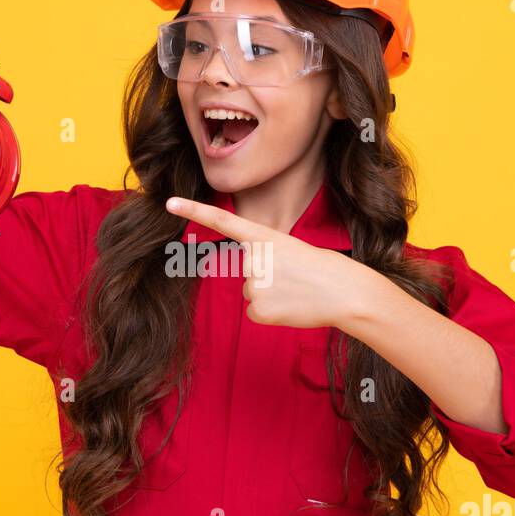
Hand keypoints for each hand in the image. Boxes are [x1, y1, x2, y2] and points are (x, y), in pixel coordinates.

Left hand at [165, 195, 369, 328]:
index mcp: (263, 237)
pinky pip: (255, 312)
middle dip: (266, 278)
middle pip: (246, 272)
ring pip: (252, 293)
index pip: (222, 220)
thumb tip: (253, 286)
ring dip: (272, 296)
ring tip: (297, 292)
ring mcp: (253, 284)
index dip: (193, 210)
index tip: (169, 202)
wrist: (345, 292)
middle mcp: (252, 258)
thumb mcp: (291, 251)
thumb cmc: (323, 271)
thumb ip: (265, 259)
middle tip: (294, 277)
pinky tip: (291, 307)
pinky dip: (272, 313)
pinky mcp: (257, 309)